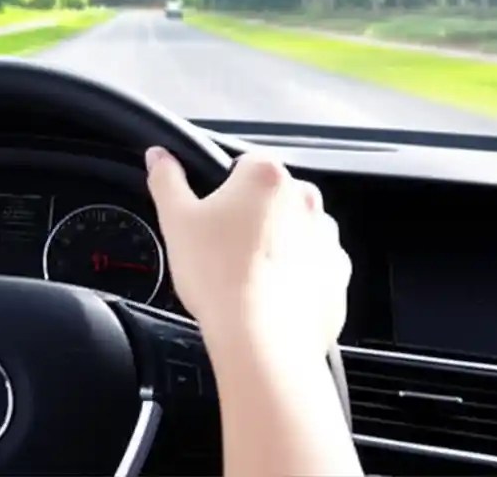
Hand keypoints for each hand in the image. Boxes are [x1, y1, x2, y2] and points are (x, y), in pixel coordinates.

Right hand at [146, 148, 349, 360]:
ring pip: (292, 231)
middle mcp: (306, 200)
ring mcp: (328, 239)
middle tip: (220, 248)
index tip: (208, 217)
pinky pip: (311, 267)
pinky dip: (293, 275)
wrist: (261, 340)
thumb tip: (160, 157)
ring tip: (243, 275)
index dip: (220, 190)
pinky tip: (266, 293)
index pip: (242, 164)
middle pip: (269, 198)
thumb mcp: (176, 221)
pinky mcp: (337, 275)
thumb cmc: (219, 278)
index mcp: (266, 177)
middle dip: (248, 217)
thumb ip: (166, 180)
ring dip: (273, 244)